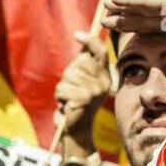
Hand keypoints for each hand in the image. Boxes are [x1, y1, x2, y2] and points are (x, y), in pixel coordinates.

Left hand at [54, 32, 110, 147]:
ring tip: (69, 100)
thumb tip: (84, 44)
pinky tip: (66, 107)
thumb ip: (85, 66)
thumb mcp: (84, 84)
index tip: (77, 34)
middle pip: (78, 62)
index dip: (89, 40)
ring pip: (68, 76)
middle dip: (69, 74)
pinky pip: (62, 89)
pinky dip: (60, 98)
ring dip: (62, 88)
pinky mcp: (83, 99)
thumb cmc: (76, 105)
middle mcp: (103, 83)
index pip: (101, 51)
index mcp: (105, 77)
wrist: (76, 132)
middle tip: (72, 90)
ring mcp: (94, 91)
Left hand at [99, 0, 165, 59]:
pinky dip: (131, 1)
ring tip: (107, 6)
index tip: (126, 33)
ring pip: (147, 6)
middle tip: (109, 18)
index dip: (143, 27)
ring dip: (126, 6)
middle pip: (152, 14)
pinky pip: (149, 2)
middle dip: (130, 16)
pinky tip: (115, 2)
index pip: (163, 25)